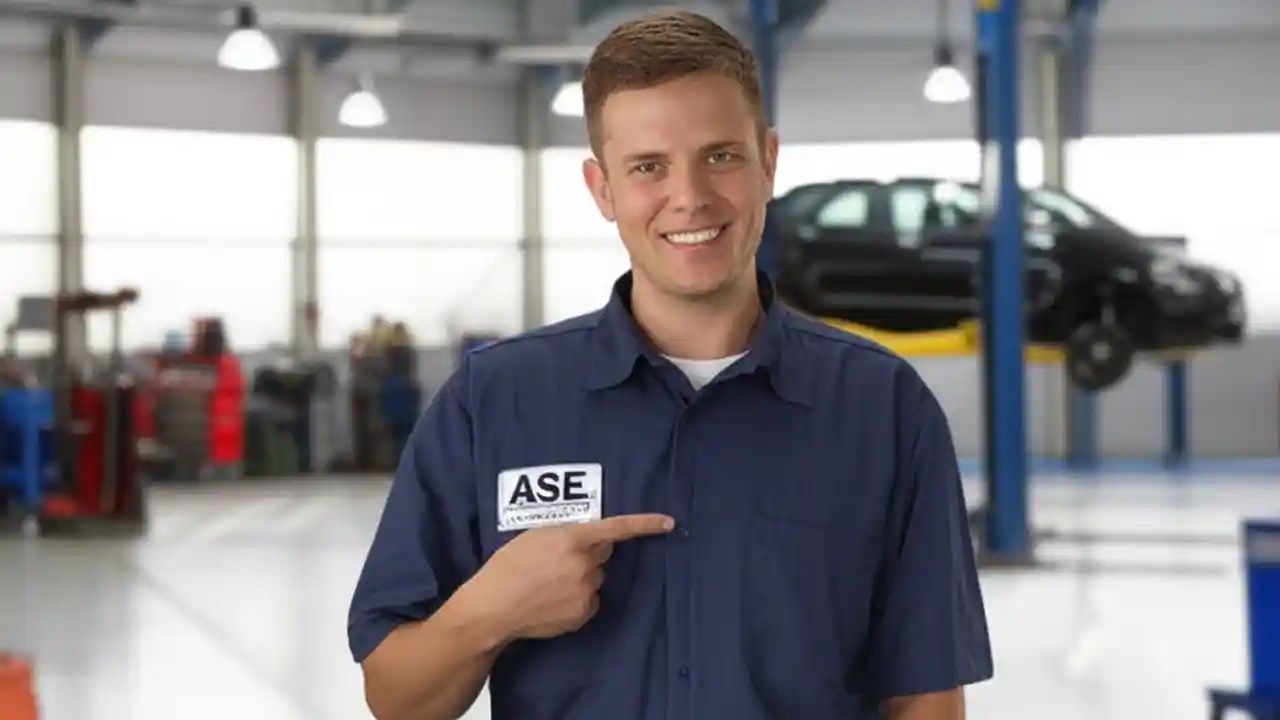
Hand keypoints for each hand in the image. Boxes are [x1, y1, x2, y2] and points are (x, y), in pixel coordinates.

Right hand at [459, 514, 674, 641]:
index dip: (644, 524)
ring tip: (548, 583)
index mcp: (572, 540)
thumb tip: (590, 540)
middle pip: (602, 554)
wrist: (494, 607)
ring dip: (581, 576)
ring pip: (595, 578)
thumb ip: (566, 533)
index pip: (616, 529)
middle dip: (589, 553)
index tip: (668, 522)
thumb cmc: (508, 566)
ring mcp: (586, 591)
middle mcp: (584, 565)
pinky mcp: (583, 613)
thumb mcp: (534, 536)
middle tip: (558, 559)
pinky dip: (577, 598)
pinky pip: (590, 600)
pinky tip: (553, 600)